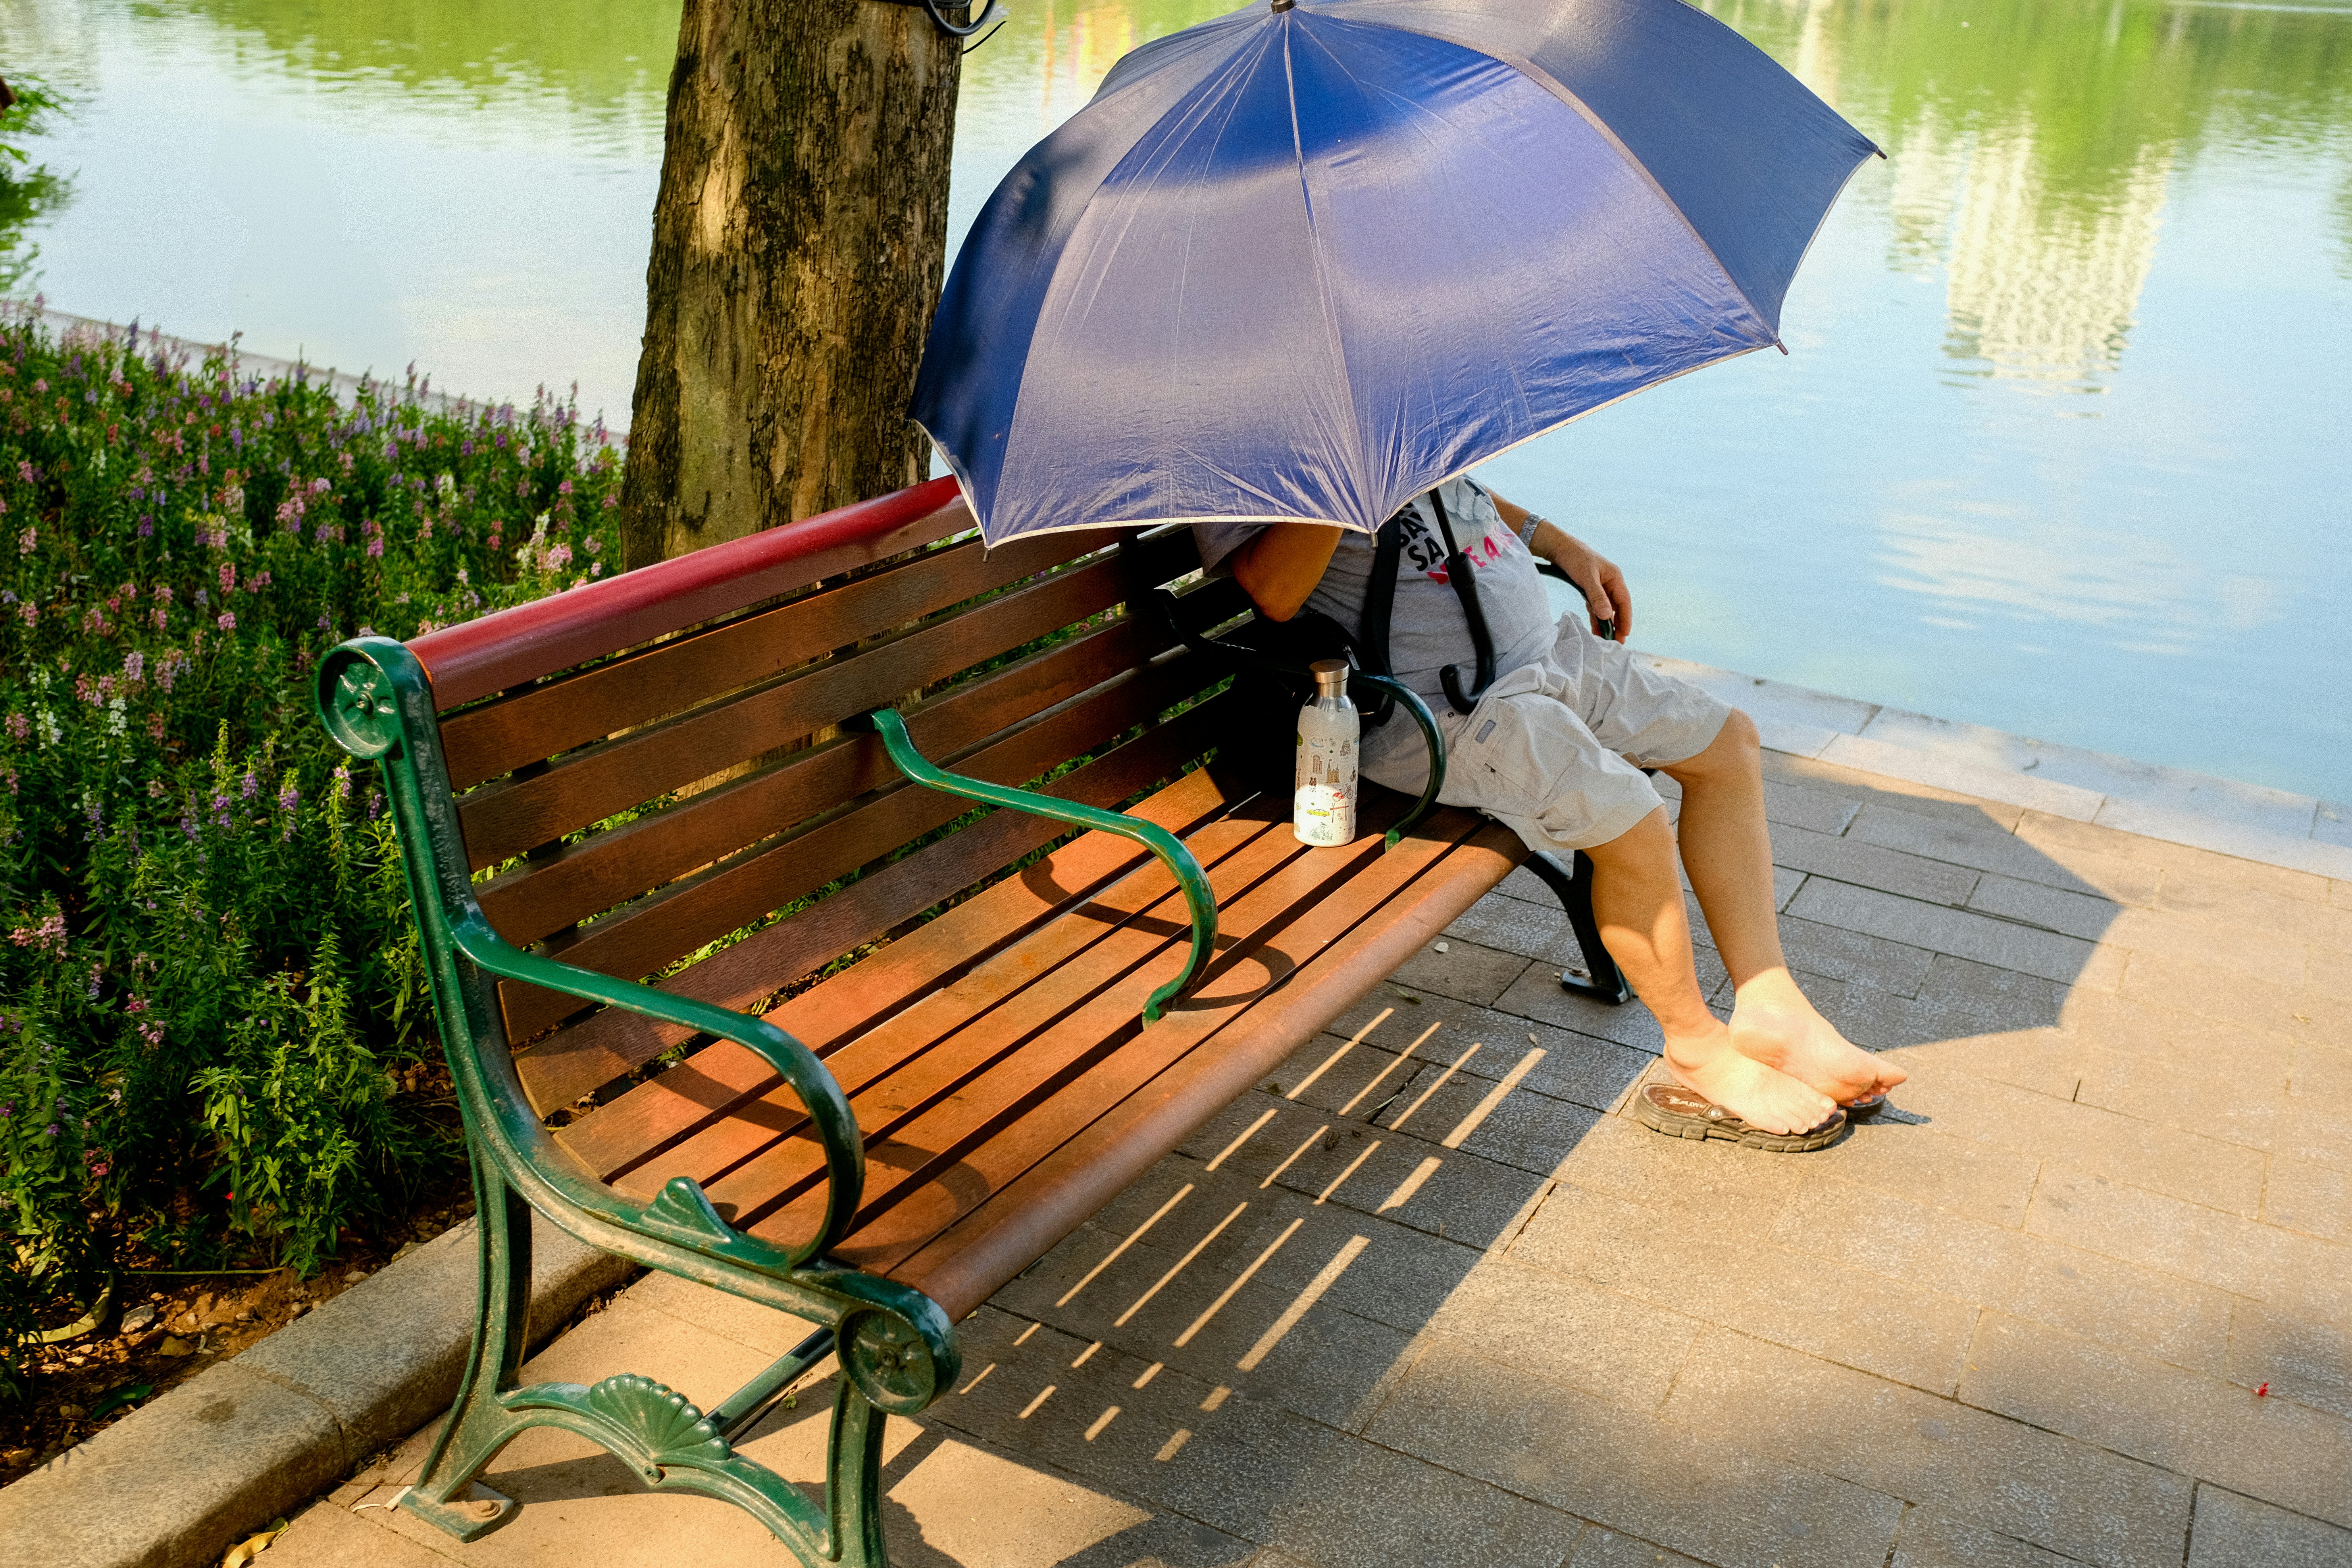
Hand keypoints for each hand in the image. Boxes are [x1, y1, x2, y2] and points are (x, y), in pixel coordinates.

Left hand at [1541, 528, 1631, 642]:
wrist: (1559, 547)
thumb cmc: (1575, 558)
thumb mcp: (1587, 578)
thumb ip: (1597, 597)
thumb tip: (1607, 616)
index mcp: (1615, 577)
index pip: (1624, 601)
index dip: (1626, 618)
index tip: (1624, 634)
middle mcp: (1610, 582)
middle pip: (1617, 607)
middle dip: (1618, 624)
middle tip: (1616, 642)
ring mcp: (1600, 586)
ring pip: (1606, 608)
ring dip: (1606, 623)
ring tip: (1605, 640)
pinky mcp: (1590, 589)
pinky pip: (1596, 606)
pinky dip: (1595, 617)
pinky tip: (1595, 628)